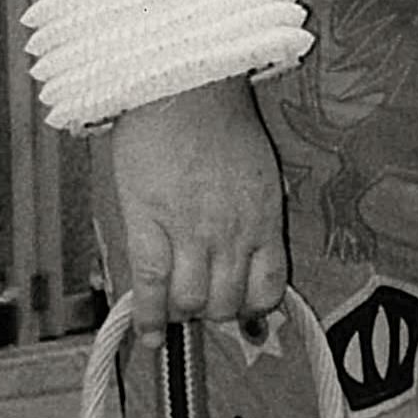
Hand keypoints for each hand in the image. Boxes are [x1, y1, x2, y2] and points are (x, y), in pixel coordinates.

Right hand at [108, 79, 289, 331]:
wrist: (182, 83)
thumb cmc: (218, 117)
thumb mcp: (257, 169)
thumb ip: (254, 212)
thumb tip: (248, 246)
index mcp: (264, 217)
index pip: (268, 287)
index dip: (254, 308)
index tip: (243, 313)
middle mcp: (233, 232)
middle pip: (228, 303)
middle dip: (215, 313)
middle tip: (201, 306)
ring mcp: (190, 231)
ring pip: (191, 301)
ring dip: (183, 312)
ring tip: (174, 307)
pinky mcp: (149, 223)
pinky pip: (150, 285)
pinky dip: (149, 316)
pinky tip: (148, 334)